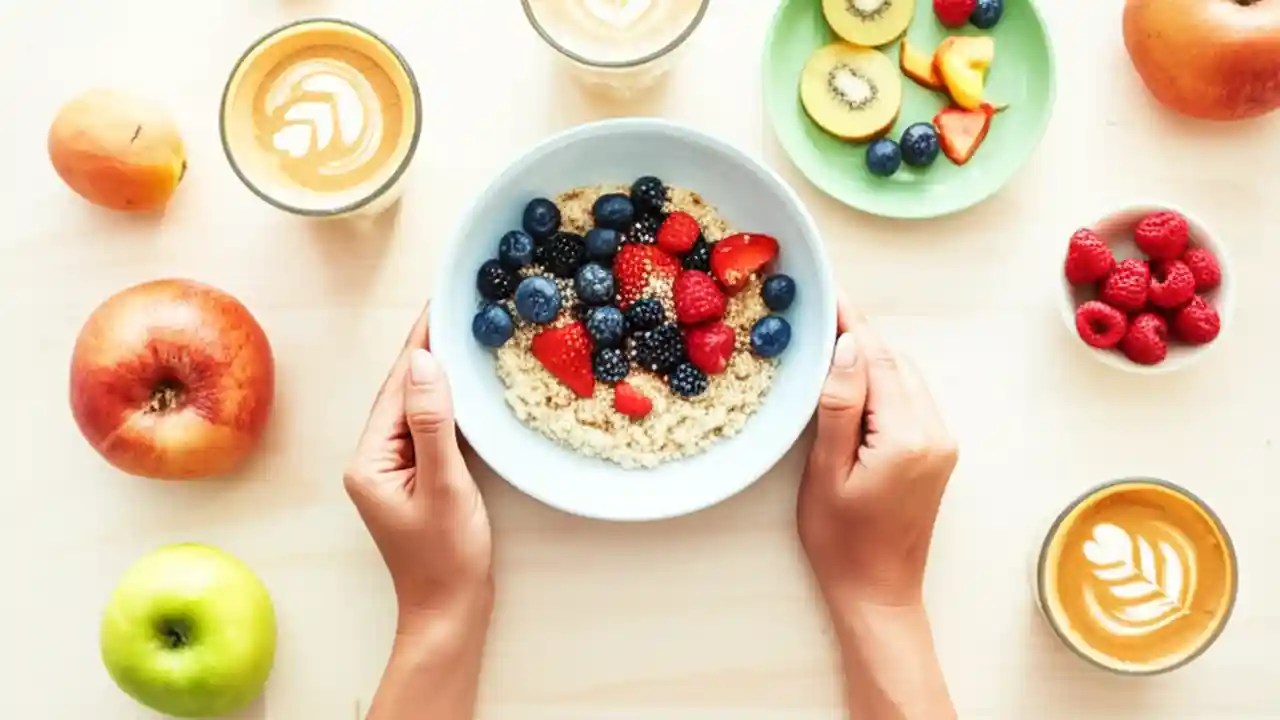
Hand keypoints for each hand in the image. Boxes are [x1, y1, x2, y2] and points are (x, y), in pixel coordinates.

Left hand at [344, 306, 492, 633]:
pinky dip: (446, 401)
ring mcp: (393, 469)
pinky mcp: (416, 477)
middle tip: (456, 306)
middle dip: (427, 350)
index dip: (419, 344)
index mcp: (369, 459)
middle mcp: (374, 459)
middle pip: (402, 392)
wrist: (450, 612)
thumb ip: (433, 423)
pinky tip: (463, 383)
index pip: (396, 388)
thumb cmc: (446, 558)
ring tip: (461, 331)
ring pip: (416, 407)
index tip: (439, 304)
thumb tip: (424, 362)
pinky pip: (428, 427)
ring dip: (437, 372)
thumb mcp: (444, 486)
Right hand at [799, 299, 957, 609]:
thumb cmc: (841, 541)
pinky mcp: (938, 451)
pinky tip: (854, 378)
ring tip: (830, 338)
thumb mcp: (826, 471)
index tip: (828, 292)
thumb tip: (846, 347)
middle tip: (821, 310)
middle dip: (860, 335)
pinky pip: (911, 398)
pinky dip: (884, 380)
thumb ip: (839, 406)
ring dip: (872, 357)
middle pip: (897, 363)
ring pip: (906, 377)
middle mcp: (935, 432)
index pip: (878, 361)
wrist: (878, 591)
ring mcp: (942, 441)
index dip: (852, 323)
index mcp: (908, 436)